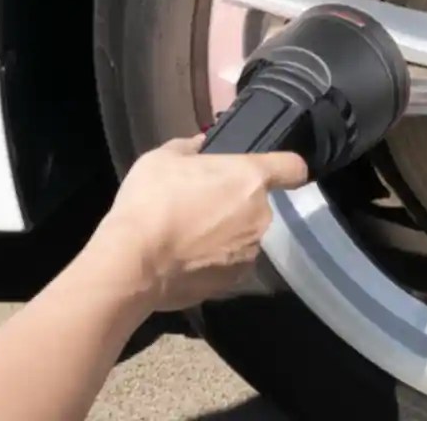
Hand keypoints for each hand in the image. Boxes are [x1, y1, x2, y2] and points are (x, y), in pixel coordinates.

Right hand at [88, 136, 308, 310]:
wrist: (134, 262)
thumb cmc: (151, 201)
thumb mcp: (161, 159)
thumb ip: (188, 148)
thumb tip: (200, 144)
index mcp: (251, 178)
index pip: (293, 167)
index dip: (286, 168)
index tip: (276, 172)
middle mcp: (261, 215)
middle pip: (258, 205)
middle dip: (236, 205)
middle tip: (200, 206)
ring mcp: (251, 252)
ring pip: (244, 236)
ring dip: (226, 234)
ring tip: (188, 237)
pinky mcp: (235, 281)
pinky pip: (230, 264)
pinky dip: (214, 261)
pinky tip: (186, 260)